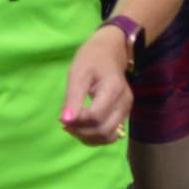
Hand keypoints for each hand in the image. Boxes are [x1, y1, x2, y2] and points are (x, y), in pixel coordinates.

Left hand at [60, 26, 133, 146]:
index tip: (62, 117)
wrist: (110, 51)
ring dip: (88, 137)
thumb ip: (72, 98)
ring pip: (108, 136)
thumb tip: (65, 120)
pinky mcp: (123, 114)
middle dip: (81, 132)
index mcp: (113, 89)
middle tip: (65, 124)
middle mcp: (124, 103)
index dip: (77, 122)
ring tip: (72, 127)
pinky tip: (82, 128)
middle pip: (104, 130)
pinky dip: (95, 136)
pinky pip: (110, 133)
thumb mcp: (77, 73)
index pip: (95, 116)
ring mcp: (126, 110)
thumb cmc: (91, 59)